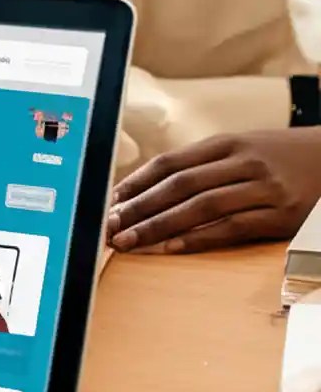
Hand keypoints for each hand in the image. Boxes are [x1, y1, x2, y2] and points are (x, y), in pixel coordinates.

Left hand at [106, 129, 320, 253]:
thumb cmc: (282, 157)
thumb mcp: (245, 147)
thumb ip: (203, 164)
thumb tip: (148, 187)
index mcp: (227, 142)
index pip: (170, 162)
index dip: (135, 182)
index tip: (108, 201)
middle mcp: (244, 161)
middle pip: (179, 185)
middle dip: (138, 208)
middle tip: (108, 226)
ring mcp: (265, 188)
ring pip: (201, 207)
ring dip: (158, 226)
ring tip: (129, 242)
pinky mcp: (282, 214)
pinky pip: (232, 228)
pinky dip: (199, 238)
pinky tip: (172, 248)